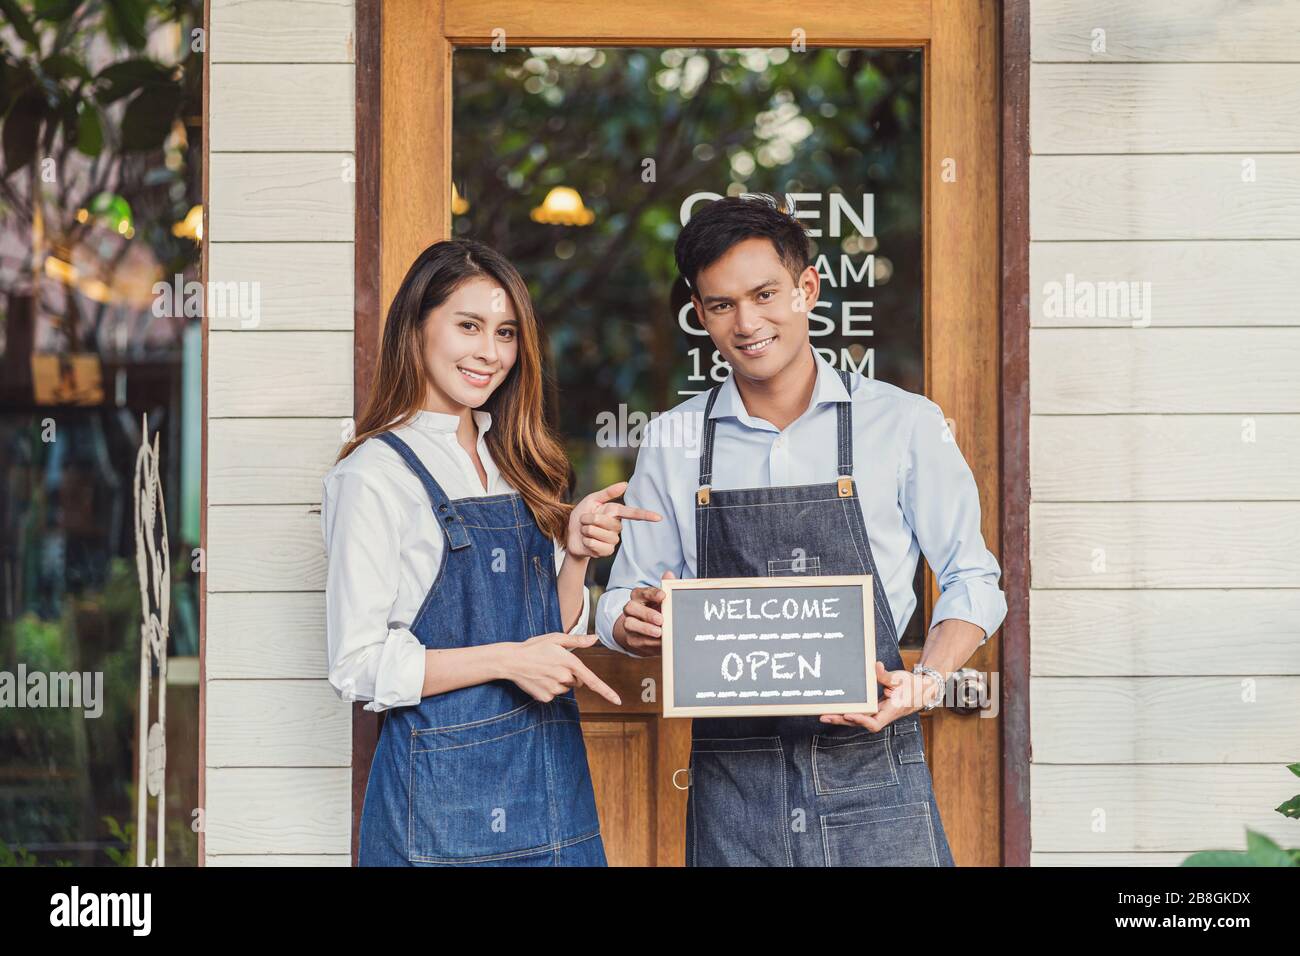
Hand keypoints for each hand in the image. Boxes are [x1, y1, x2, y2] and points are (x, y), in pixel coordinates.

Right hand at [500, 632, 621, 705]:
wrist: (511, 661)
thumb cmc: (534, 647)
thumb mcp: (556, 639)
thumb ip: (577, 640)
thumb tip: (595, 638)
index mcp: (569, 663)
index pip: (592, 680)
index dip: (607, 692)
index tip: (618, 701)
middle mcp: (564, 678)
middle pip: (577, 682)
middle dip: (571, 675)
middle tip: (554, 664)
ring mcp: (554, 689)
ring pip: (566, 688)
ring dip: (560, 681)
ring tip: (544, 670)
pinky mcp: (545, 697)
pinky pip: (554, 694)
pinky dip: (549, 688)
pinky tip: (539, 679)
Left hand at [566, 480, 661, 558]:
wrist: (571, 535)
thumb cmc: (581, 516)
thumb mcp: (591, 500)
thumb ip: (608, 493)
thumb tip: (625, 484)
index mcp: (615, 513)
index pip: (633, 514)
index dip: (645, 515)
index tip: (658, 517)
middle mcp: (617, 527)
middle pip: (608, 522)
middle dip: (591, 519)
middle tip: (584, 520)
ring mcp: (613, 540)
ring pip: (600, 533)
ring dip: (587, 530)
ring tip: (585, 531)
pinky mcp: (607, 551)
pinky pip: (596, 545)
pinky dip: (587, 541)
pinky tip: (587, 541)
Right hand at [612, 571, 675, 656]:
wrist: (652, 633)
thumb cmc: (659, 611)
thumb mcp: (664, 600)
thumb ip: (667, 587)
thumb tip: (669, 574)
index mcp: (639, 596)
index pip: (641, 592)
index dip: (651, 594)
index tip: (663, 596)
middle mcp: (631, 609)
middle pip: (630, 607)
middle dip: (646, 614)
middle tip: (661, 619)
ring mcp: (629, 624)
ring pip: (630, 624)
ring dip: (645, 629)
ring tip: (659, 632)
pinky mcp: (631, 639)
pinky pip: (636, 640)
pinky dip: (648, 642)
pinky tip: (659, 642)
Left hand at [819, 661, 937, 730]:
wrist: (921, 691)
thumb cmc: (912, 686)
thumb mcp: (901, 678)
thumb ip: (886, 675)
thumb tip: (876, 666)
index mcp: (891, 711)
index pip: (874, 722)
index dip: (860, 720)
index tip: (848, 714)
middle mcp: (882, 715)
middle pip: (860, 723)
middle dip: (842, 720)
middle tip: (825, 715)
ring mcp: (878, 713)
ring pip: (857, 720)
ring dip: (841, 717)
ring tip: (824, 714)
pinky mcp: (874, 709)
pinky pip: (859, 713)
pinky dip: (846, 712)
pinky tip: (834, 709)